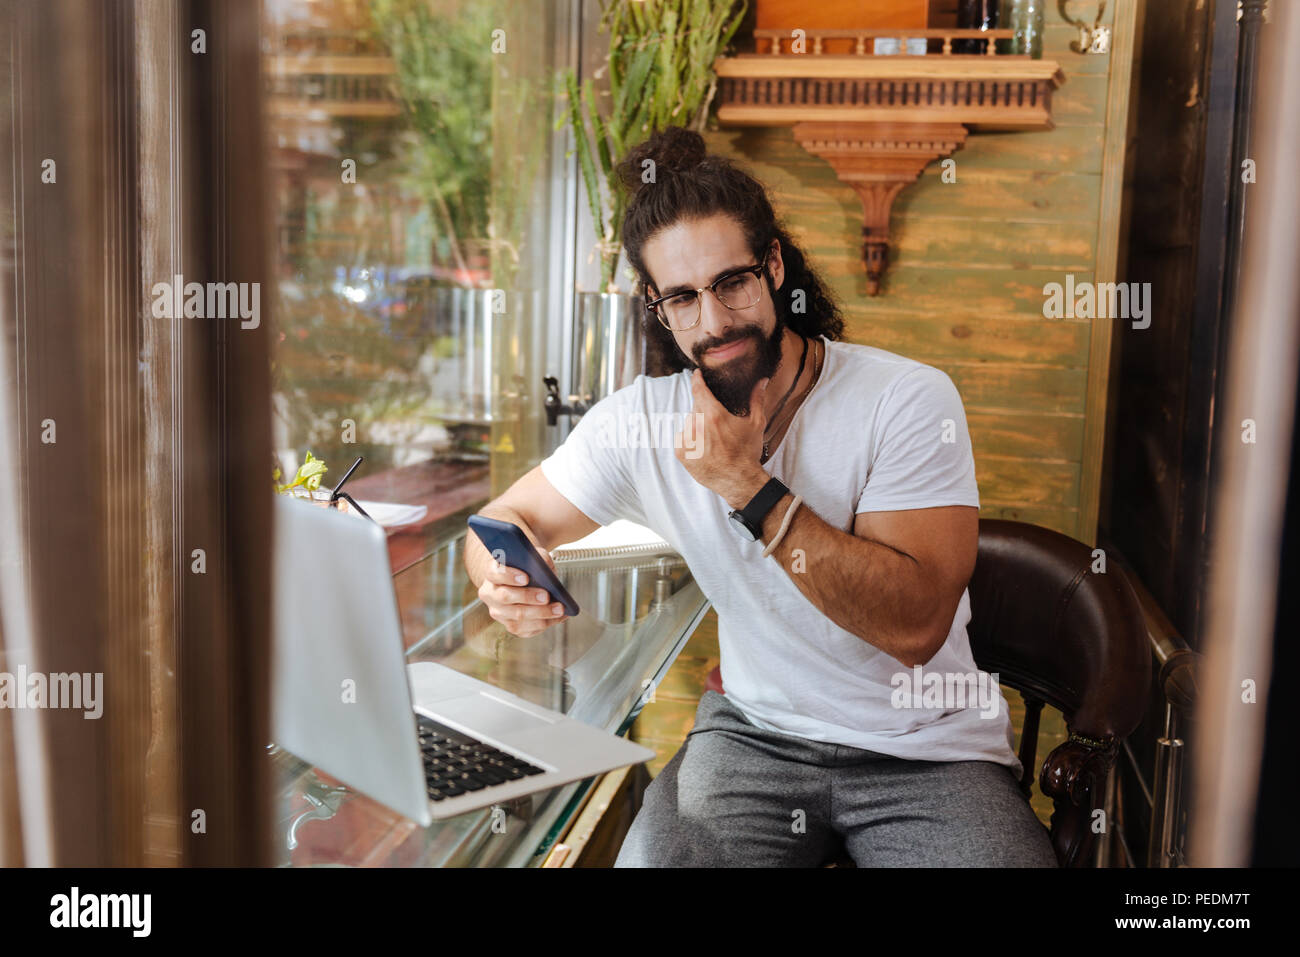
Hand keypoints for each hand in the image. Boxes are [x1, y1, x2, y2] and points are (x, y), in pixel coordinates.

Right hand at [477, 546, 568, 637]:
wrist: (523, 580)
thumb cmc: (528, 567)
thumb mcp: (534, 556)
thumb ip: (540, 559)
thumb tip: (547, 571)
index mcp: (492, 572)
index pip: (493, 573)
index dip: (508, 575)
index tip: (526, 577)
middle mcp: (491, 594)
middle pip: (505, 597)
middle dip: (528, 597)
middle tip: (546, 596)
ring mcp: (499, 612)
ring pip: (516, 617)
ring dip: (540, 614)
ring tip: (559, 609)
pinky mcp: (510, 625)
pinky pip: (525, 629)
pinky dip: (545, 623)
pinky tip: (558, 617)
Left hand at [675, 369, 771, 508]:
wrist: (739, 480)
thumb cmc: (747, 452)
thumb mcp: (756, 424)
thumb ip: (757, 399)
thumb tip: (762, 381)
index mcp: (714, 415)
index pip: (699, 390)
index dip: (697, 379)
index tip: (696, 375)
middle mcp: (697, 426)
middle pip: (696, 407)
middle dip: (705, 410)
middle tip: (718, 423)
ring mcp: (687, 440)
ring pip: (689, 423)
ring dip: (697, 426)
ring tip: (713, 439)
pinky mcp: (681, 453)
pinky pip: (682, 438)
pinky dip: (689, 440)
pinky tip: (703, 447)